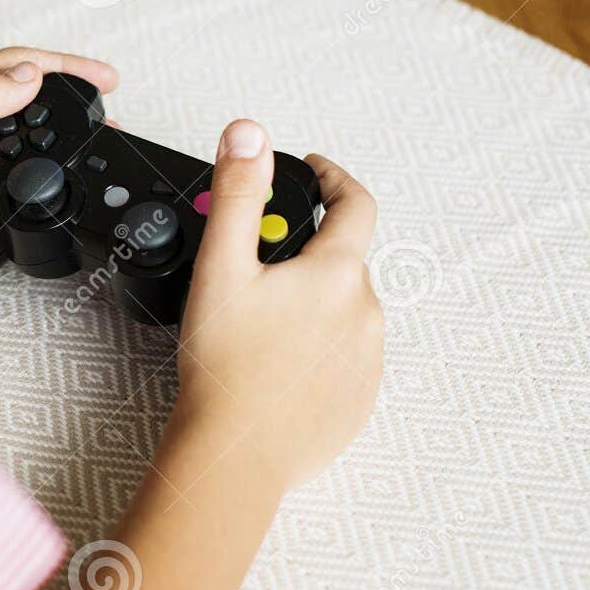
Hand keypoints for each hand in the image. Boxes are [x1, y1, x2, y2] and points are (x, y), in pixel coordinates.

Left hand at [0, 47, 117, 300]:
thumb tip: (28, 74)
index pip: (14, 63)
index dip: (65, 65)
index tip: (105, 78)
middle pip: (12, 84)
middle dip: (61, 84)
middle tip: (101, 96)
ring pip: (5, 119)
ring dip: (46, 116)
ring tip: (79, 125)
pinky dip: (24, 151)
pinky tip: (31, 166)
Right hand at [177, 119, 382, 491]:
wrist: (236, 455)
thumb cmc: (226, 368)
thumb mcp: (221, 267)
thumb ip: (238, 194)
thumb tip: (250, 134)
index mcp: (337, 274)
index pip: (355, 203)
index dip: (331, 178)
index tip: (311, 172)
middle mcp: (365, 313)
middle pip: (342, 260)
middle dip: (304, 251)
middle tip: (251, 267)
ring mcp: (368, 361)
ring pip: (343, 309)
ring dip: (311, 302)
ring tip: (258, 322)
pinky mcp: (359, 401)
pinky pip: (344, 357)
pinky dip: (316, 348)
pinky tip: (274, 363)